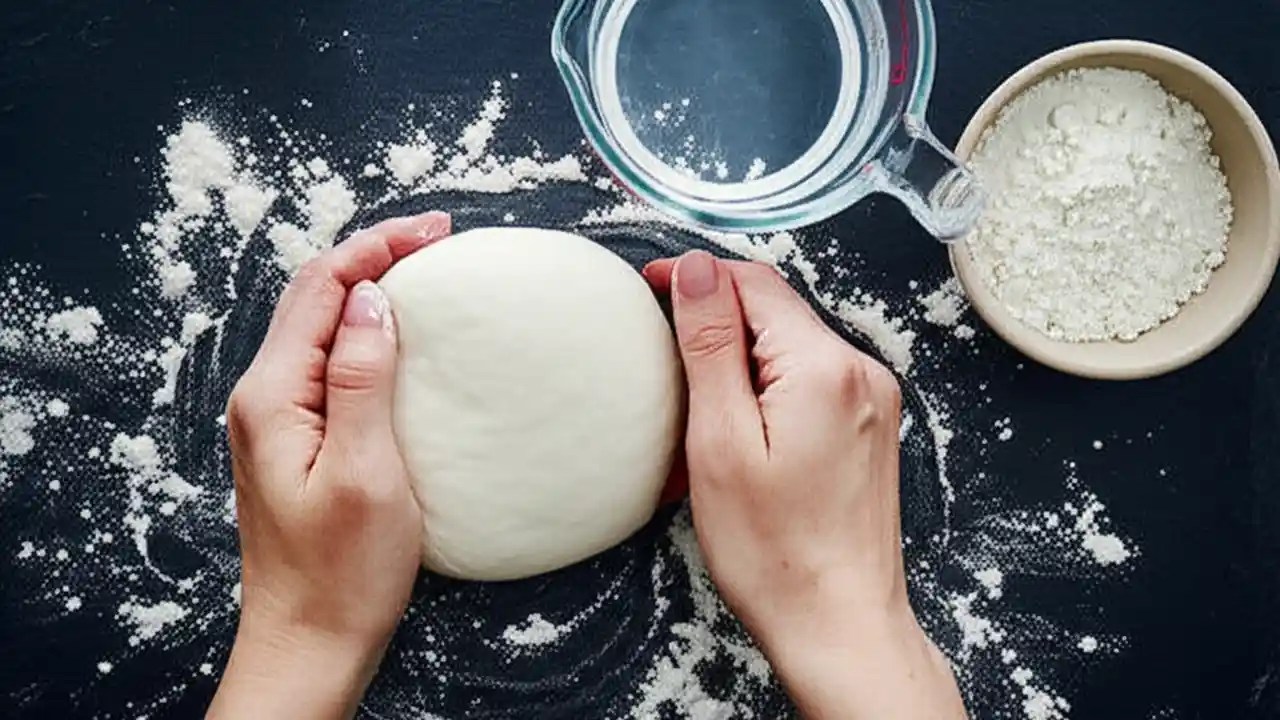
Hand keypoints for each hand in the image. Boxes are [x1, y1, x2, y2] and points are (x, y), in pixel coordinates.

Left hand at [208, 212, 451, 719]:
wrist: (307, 642)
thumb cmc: (341, 573)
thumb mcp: (366, 472)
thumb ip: (363, 379)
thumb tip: (374, 299)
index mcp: (274, 396)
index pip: (323, 287)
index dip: (378, 248)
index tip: (437, 233)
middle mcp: (264, 396)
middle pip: (315, 295)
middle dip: (374, 255)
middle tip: (439, 240)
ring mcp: (277, 417)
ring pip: (321, 324)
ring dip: (369, 288)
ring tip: (425, 272)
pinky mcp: (297, 437)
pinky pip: (328, 361)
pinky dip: (366, 330)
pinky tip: (401, 335)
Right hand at [645, 252, 966, 719]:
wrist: (840, 625)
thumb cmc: (774, 553)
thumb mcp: (720, 441)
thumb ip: (710, 345)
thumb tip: (696, 269)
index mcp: (825, 367)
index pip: (753, 284)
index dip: (696, 277)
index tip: (649, 285)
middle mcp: (861, 372)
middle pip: (776, 312)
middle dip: (717, 321)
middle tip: (664, 358)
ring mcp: (873, 401)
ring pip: (792, 347)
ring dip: (741, 358)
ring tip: (697, 407)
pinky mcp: (872, 428)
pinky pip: (811, 382)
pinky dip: (768, 389)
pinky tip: (739, 431)